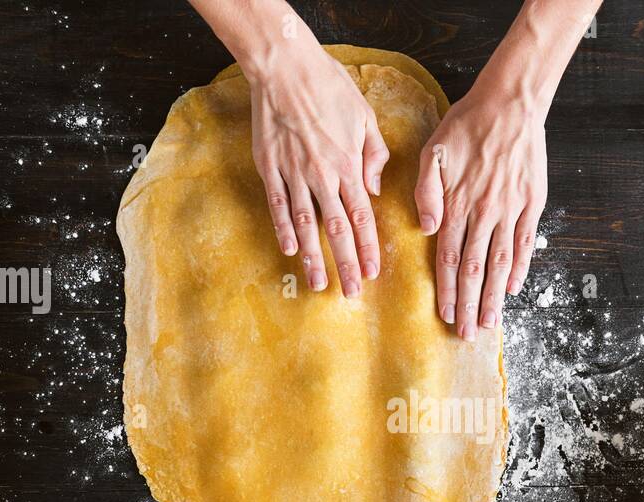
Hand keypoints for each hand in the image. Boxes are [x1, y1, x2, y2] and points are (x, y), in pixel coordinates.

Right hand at [249, 49, 389, 296]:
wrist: (286, 67)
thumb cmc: (329, 86)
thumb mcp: (365, 116)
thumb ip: (374, 154)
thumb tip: (374, 188)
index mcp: (349, 165)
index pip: (362, 217)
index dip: (368, 248)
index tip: (373, 272)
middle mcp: (323, 176)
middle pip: (337, 230)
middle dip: (346, 265)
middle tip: (351, 293)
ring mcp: (293, 173)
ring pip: (306, 225)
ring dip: (313, 258)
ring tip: (318, 284)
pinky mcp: (269, 166)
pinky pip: (277, 204)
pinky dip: (283, 229)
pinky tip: (289, 250)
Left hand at [415, 87, 547, 338]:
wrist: (512, 102)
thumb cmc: (467, 124)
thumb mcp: (433, 150)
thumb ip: (426, 191)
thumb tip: (426, 229)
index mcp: (456, 204)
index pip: (448, 258)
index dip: (446, 291)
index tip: (445, 316)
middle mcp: (483, 213)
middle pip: (473, 269)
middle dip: (468, 305)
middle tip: (466, 334)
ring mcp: (510, 210)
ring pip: (499, 262)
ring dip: (493, 296)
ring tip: (489, 324)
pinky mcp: (532, 203)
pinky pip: (525, 243)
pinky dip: (519, 268)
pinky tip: (512, 289)